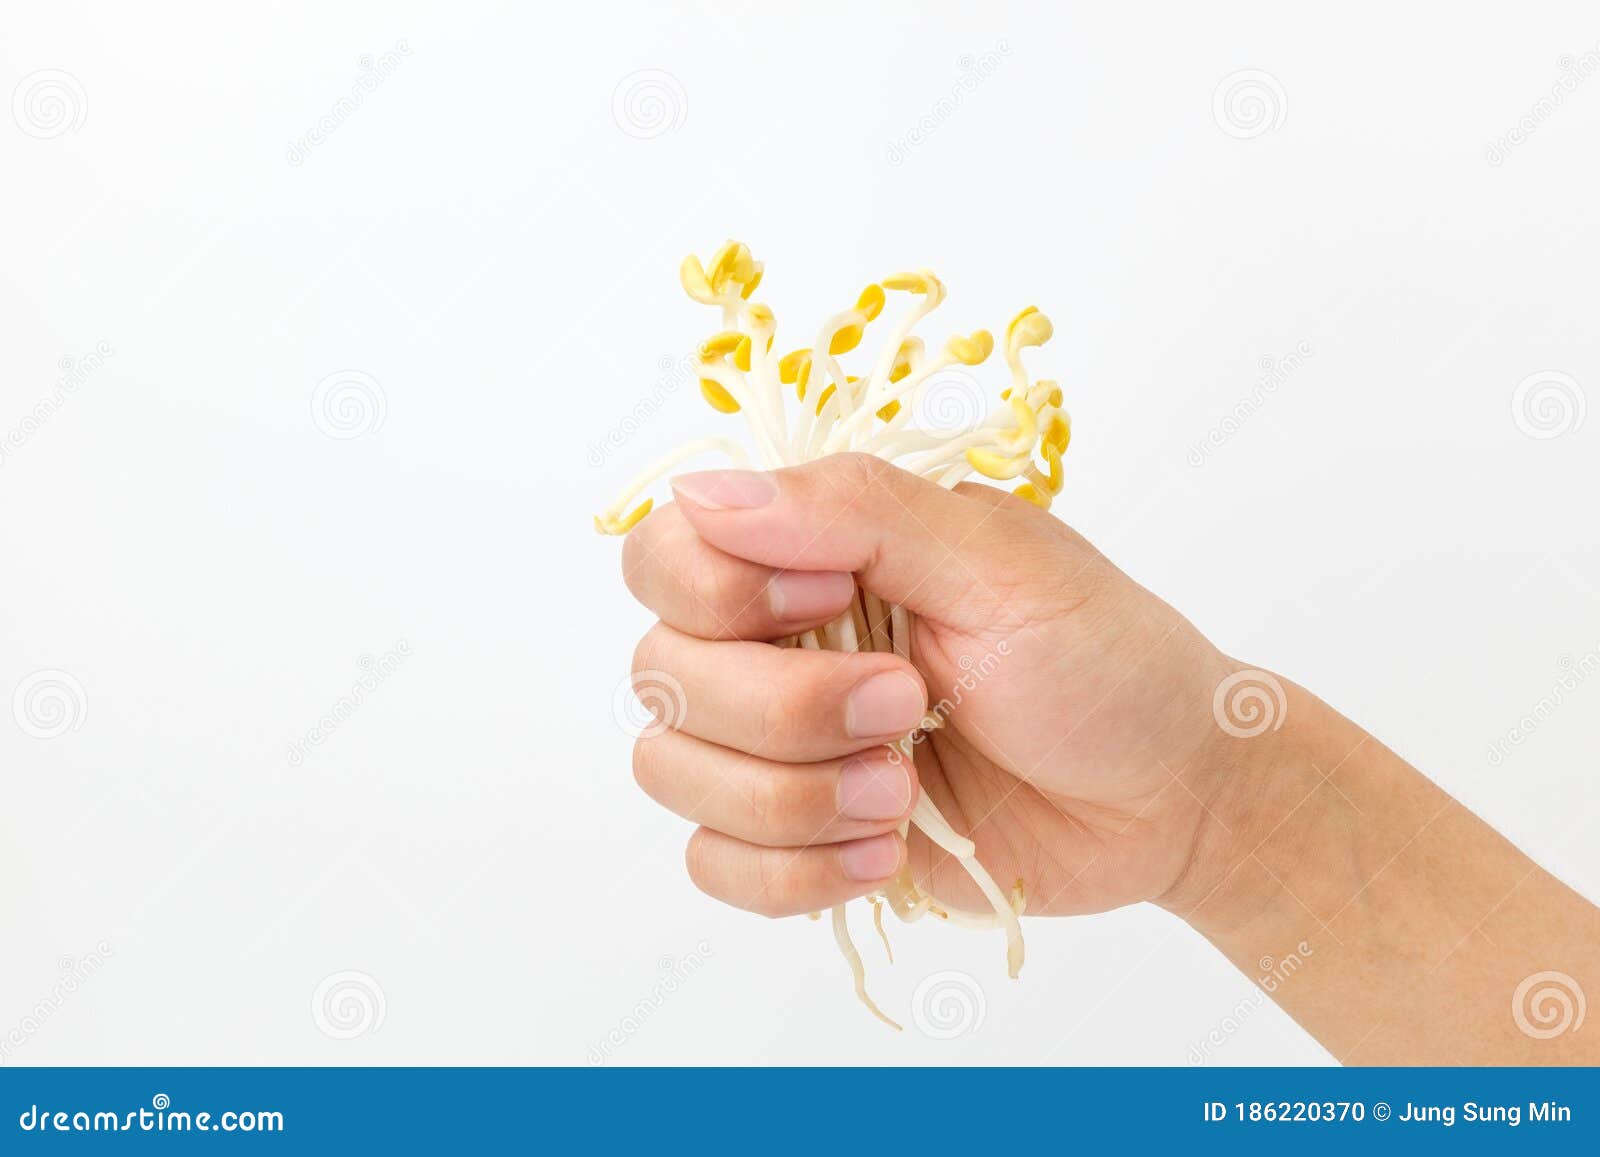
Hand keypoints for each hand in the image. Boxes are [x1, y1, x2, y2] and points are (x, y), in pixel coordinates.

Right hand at [620, 453, 1242, 920]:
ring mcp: (778, 747)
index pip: (664, 556)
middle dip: (785, 709)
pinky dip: (796, 871)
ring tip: (905, 794)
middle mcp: (774, 643)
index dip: (719, 593)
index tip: (830, 603)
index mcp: (812, 555)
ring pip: (673, 772)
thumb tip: (703, 489)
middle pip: (662, 675)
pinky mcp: (796, 836)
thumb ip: (854, 512)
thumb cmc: (1101, 660)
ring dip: (794, 797)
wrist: (1165, 798)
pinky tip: (886, 851)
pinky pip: (715, 864)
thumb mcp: (997, 562)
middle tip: (908, 705)